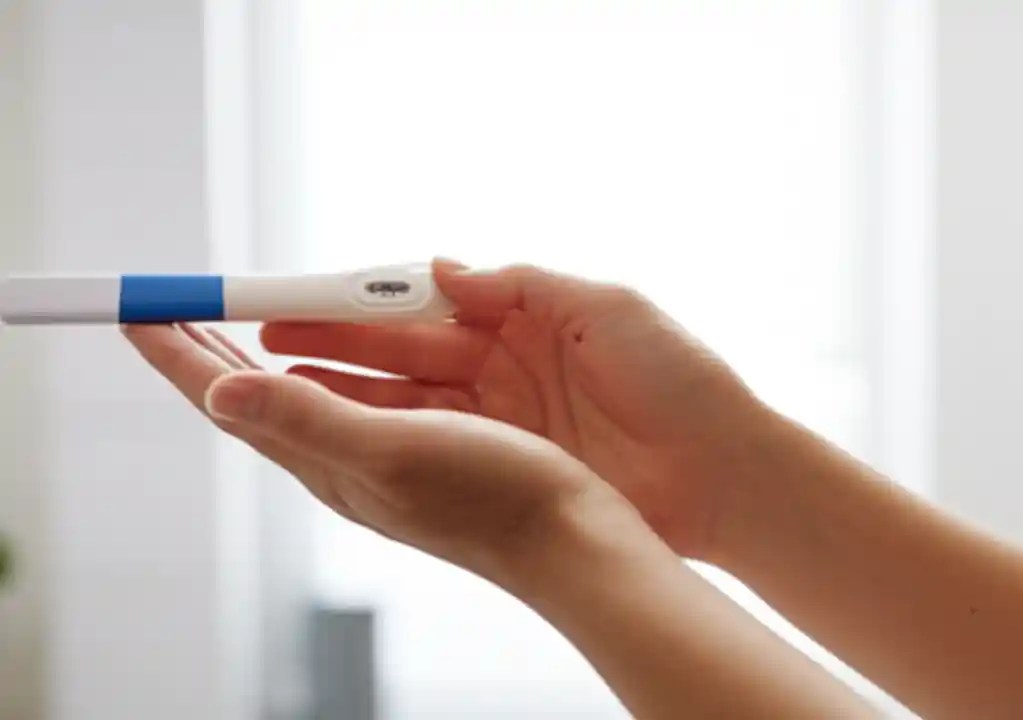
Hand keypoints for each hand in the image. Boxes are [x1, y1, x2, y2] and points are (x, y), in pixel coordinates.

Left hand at [123, 323, 641, 585]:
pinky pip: (349, 398)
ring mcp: (380, 458)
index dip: (178, 354)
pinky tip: (329, 365)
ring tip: (231, 324)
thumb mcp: (394, 452)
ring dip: (258, 357)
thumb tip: (218, 393)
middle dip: (206, 351)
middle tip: (169, 308)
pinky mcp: (421, 449)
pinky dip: (322, 367)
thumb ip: (309, 422)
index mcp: (327, 460)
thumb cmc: (492, 499)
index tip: (136, 311)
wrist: (570, 540)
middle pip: (254, 399)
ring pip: (299, 397)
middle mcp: (343, 461)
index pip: (229, 399)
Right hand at [259, 260, 775, 557]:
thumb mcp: (604, 305)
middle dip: (333, 341)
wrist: (725, 471)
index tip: (303, 294)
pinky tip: (335, 424)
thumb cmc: (678, 377)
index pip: (428, 302)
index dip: (364, 299)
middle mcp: (508, 364)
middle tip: (261, 333)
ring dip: (343, 386)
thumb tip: (441, 266)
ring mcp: (508, 416)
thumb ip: (520, 283)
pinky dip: (384, 429)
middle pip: (403, 349)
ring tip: (272, 378)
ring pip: (407, 395)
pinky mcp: (514, 459)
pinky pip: (435, 438)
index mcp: (530, 316)